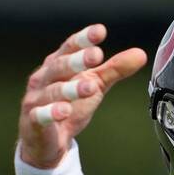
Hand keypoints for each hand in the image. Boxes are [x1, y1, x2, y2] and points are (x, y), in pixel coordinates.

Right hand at [18, 23, 146, 168]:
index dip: (84, 39)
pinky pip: (41, 115)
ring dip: (71, 88)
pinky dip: (52, 113)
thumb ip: (114, 70)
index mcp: (58, 65)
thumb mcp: (94, 86)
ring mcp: (36, 100)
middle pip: (60, 66)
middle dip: (78, 61)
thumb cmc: (68, 107)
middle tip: (97, 56)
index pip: (70, 47)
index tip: (100, 32)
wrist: (48, 142)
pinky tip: (64, 111)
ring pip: (53, 91)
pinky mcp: (34, 122)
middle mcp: (44, 78)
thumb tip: (140, 54)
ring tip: (90, 87)